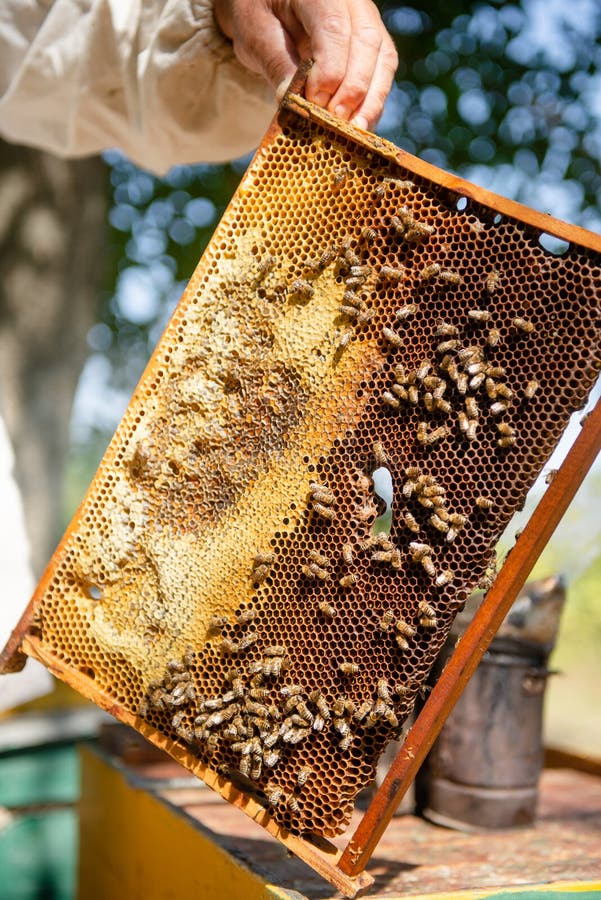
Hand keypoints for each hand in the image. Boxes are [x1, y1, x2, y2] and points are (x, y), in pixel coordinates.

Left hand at [213, 0, 397, 130]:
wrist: (271, 4)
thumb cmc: (261, 14)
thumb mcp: (257, 34)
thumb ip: (276, 63)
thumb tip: (292, 103)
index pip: (335, 29)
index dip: (330, 71)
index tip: (314, 103)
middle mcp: (352, 2)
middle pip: (368, 44)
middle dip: (354, 89)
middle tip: (335, 123)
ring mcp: (368, 21)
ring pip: (383, 61)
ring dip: (370, 102)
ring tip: (353, 134)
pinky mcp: (374, 46)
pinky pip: (382, 75)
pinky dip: (372, 104)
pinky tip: (357, 129)